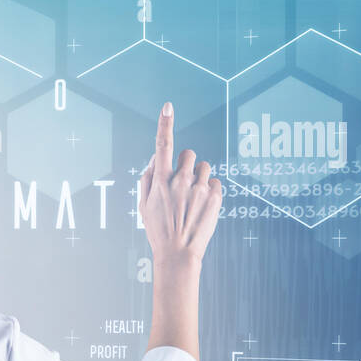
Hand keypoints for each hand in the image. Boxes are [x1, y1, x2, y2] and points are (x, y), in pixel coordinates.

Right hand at [139, 101, 222, 266]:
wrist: (178, 254)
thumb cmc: (158, 229)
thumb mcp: (143, 205)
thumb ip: (148, 178)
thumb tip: (157, 159)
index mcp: (161, 180)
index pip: (163, 146)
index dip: (165, 124)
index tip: (168, 107)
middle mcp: (181, 181)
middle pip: (189, 154)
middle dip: (187, 164)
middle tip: (182, 183)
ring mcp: (199, 189)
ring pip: (204, 167)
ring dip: (200, 177)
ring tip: (193, 198)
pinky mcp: (215, 198)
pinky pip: (216, 182)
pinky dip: (210, 190)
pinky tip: (202, 206)